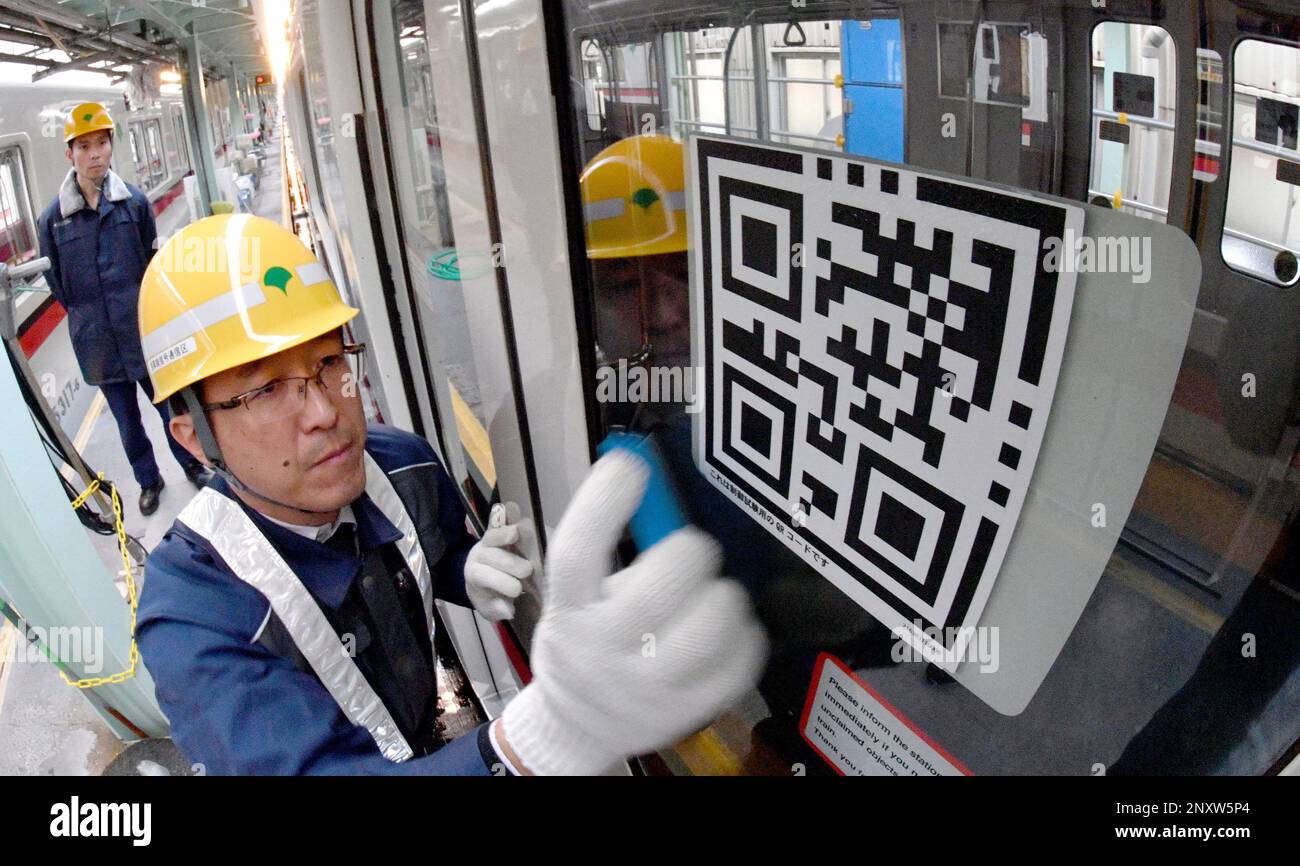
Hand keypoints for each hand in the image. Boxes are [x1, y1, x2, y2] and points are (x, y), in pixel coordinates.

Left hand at [465, 502, 532, 621]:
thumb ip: (497, 609)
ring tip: (517, 533)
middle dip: (509, 563)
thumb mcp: (490, 608)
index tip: (518, 590)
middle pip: (491, 555)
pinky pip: (500, 520)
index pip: (483, 575)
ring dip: (504, 533)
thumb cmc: (491, 595)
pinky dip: (507, 515)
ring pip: (493, 535)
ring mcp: (489, 540)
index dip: (500, 581)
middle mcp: (479, 555)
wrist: (486, 578)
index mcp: (474, 574)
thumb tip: (508, 610)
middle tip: (527, 571)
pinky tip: (513, 509)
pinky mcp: (500, 528)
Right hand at [498, 449, 767, 774]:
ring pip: (707, 629)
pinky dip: (745, 635)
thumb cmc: (583, 640)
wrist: (575, 725)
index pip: (576, 553)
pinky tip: (731, 628)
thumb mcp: (576, 597)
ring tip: (715, 594)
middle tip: (692, 551)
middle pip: (656, 590)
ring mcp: (644, 689)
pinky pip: (736, 665)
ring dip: (723, 596)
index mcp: (568, 613)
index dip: (603, 503)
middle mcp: (600, 653)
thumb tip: (652, 485)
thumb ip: (607, 551)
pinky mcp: (684, 713)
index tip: (630, 466)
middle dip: (689, 552)